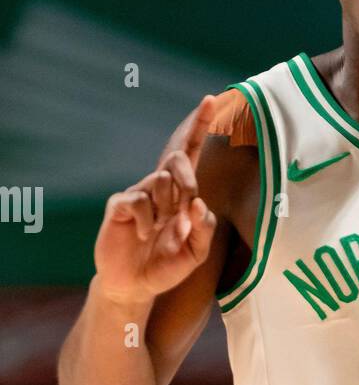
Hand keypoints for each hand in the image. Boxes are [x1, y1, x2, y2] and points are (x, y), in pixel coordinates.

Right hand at [94, 95, 217, 305]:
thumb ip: (204, 230)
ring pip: (160, 180)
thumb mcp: (195, 255)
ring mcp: (137, 194)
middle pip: (176, 159)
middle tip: (184, 209)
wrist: (134, 286)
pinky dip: (147, 221)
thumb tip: (199, 204)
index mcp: (179, 195)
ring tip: (158, 230)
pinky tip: (143, 235)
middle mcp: (158, 188)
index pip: (190, 153)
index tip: (212, 98)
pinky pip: (139, 200)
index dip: (199, 126)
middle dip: (188, 181)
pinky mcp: (119, 205)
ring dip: (166, 208)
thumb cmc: (165, 267)